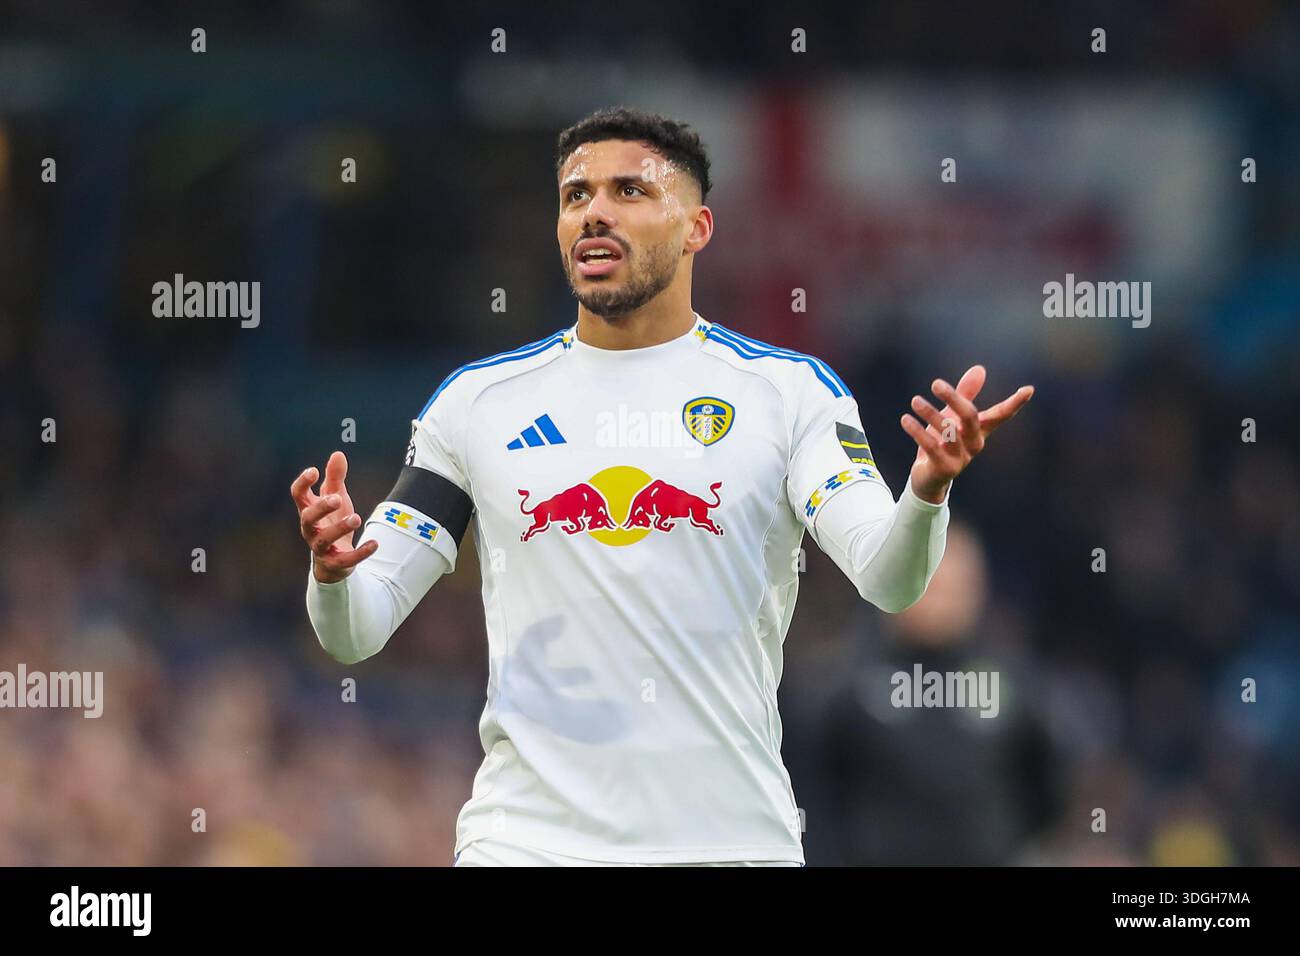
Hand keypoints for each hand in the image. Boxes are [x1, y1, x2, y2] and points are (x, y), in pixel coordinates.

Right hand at [291, 450, 378, 582]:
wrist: (333, 560)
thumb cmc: (332, 522)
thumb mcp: (336, 497)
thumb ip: (335, 478)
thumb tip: (338, 454)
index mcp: (308, 510)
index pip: (298, 496)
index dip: (303, 483)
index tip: (313, 470)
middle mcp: (311, 529)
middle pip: (308, 518)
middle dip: (322, 508)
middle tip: (337, 498)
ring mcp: (321, 547)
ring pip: (324, 539)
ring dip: (340, 529)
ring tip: (356, 518)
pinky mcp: (335, 563)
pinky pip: (346, 560)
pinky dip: (360, 553)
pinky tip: (374, 544)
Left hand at [900, 365, 1033, 503]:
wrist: (928, 478)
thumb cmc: (942, 443)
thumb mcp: (952, 416)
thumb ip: (964, 394)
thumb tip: (980, 369)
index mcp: (979, 430)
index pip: (1000, 415)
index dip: (1014, 404)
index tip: (1029, 390)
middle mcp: (974, 444)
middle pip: (970, 417)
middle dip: (954, 398)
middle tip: (936, 383)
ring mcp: (961, 458)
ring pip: (948, 431)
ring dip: (930, 414)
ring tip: (915, 401)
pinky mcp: (945, 468)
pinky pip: (931, 446)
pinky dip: (917, 431)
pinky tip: (906, 419)